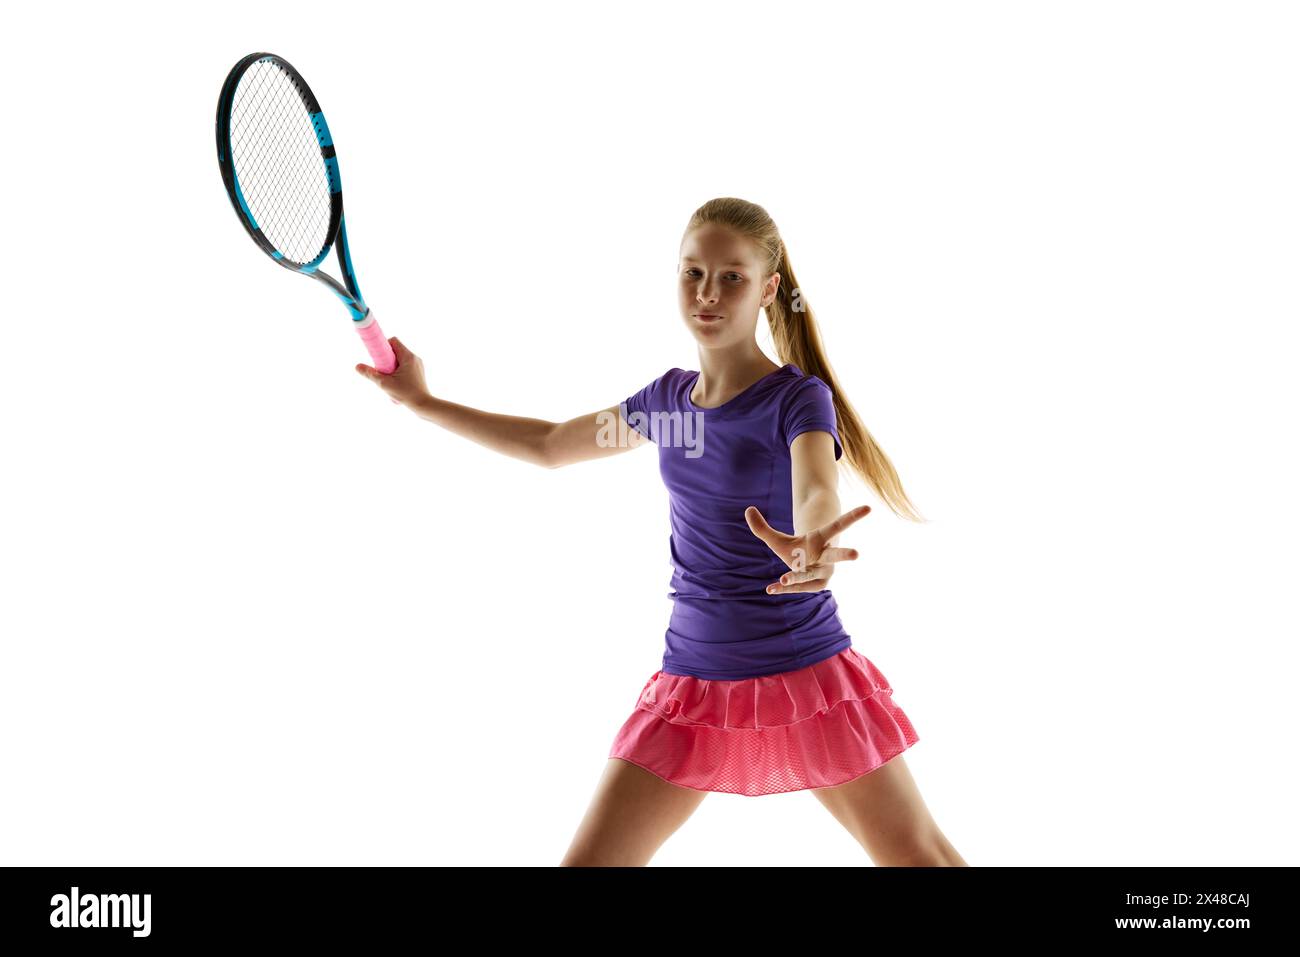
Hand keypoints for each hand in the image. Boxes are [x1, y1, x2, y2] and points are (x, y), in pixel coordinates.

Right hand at [355, 337, 428, 407]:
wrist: (423, 405)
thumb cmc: (406, 393)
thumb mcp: (384, 383)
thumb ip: (370, 374)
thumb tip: (357, 366)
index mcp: (408, 356)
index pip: (393, 341)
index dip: (383, 346)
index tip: (377, 357)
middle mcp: (414, 358)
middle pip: (396, 350)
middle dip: (386, 358)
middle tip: (382, 370)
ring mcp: (418, 365)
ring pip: (400, 359)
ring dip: (391, 366)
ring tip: (389, 379)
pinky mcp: (419, 372)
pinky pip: (405, 366)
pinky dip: (398, 372)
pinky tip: (396, 384)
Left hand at [744, 504, 870, 594]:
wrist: (804, 568)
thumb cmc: (795, 550)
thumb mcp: (776, 538)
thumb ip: (761, 527)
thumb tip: (747, 509)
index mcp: (821, 539)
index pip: (839, 526)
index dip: (854, 516)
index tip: (869, 507)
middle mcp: (826, 558)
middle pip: (837, 555)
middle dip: (845, 555)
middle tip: (857, 554)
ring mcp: (823, 574)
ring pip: (813, 578)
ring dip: (800, 579)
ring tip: (784, 580)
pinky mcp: (815, 587)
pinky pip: (799, 587)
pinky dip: (784, 586)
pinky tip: (770, 588)